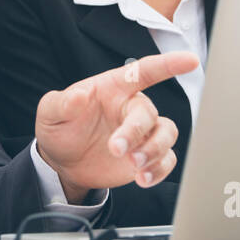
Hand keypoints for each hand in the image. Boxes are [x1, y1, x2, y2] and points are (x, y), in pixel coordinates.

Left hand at [33, 51, 199, 202]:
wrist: (62, 162)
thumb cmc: (60, 128)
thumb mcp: (50, 112)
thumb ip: (62, 102)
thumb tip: (79, 95)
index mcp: (114, 89)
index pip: (144, 71)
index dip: (168, 64)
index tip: (189, 61)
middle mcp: (132, 108)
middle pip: (149, 113)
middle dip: (137, 132)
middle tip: (117, 150)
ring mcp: (142, 133)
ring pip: (166, 134)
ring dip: (154, 151)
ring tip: (134, 166)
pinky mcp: (147, 156)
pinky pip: (167, 160)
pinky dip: (159, 170)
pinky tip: (143, 178)